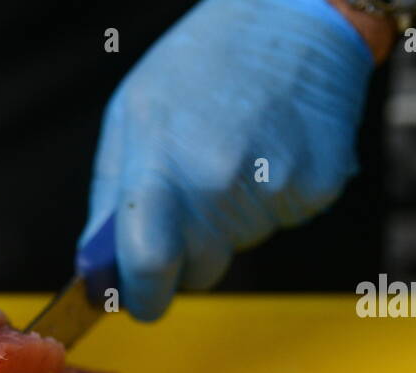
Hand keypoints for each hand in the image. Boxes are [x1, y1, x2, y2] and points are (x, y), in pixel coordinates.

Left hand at [81, 0, 376, 320]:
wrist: (292, 16)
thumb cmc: (204, 62)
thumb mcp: (132, 115)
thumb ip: (112, 199)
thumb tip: (98, 271)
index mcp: (162, 163)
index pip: (148, 266)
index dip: (142, 297)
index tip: (139, 300)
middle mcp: (218, 181)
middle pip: (198, 272)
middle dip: (189, 256)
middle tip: (195, 194)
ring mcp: (272, 187)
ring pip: (240, 248)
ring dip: (232, 221)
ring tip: (236, 151)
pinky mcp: (317, 188)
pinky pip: (282, 224)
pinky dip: (273, 201)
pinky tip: (270, 149)